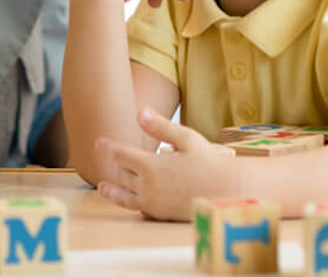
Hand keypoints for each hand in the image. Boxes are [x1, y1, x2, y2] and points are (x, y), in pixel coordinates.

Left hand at [95, 108, 237, 220]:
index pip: (121, 155)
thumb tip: (139, 112)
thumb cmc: (210, 162)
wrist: (228, 192)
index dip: (109, 147)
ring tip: (102, 188)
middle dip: (112, 166)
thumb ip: (160, 127)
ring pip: (125, 196)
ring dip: (112, 191)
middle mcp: (148, 186)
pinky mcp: (161, 215)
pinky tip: (130, 200)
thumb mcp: (186, 139)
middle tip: (103, 159)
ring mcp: (154, 203)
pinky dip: (131, 204)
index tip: (98, 142)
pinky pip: (140, 209)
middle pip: (121, 175)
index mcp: (151, 166)